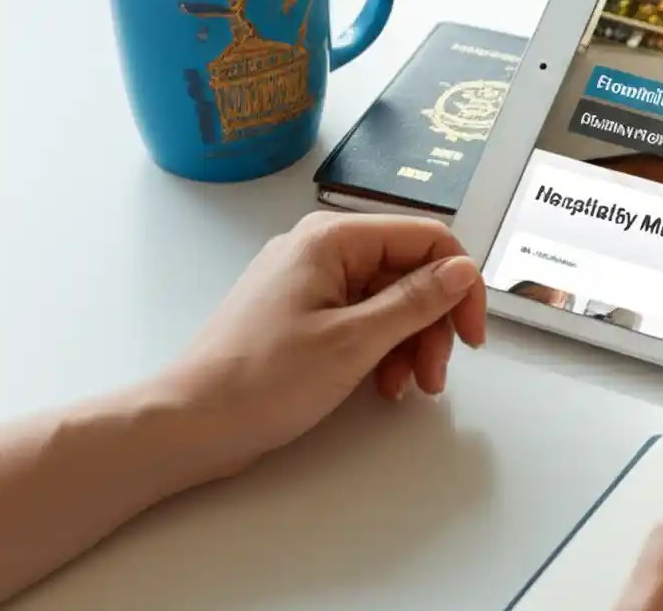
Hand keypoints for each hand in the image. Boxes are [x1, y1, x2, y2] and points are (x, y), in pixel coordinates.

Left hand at [159, 212, 486, 480]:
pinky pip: (361, 319)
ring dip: (410, 344)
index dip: (460, 285)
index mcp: (333, 238)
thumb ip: (416, 301)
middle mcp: (322, 249)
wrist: (190, 424)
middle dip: (432, 324)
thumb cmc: (262, 379)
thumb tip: (463, 269)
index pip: (427, 238)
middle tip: (435, 376)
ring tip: (408, 389)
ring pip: (389, 300)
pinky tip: (382, 386)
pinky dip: (381, 351)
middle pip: (410, 272)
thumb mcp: (355, 341)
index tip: (472, 336)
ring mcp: (309, 281)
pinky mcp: (302, 314)